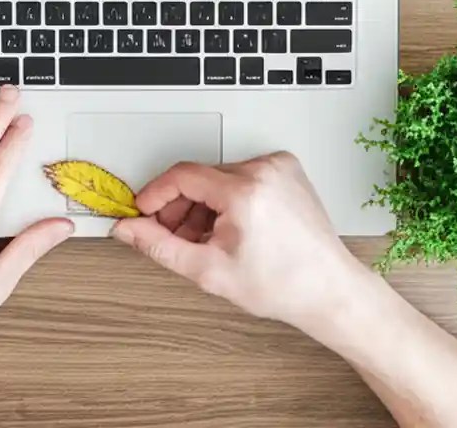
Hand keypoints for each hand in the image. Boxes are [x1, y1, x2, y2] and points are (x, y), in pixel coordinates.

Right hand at [112, 152, 368, 329]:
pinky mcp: (287, 170)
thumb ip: (159, 246)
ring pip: (220, 177)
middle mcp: (265, 169)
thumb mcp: (208, 271)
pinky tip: (231, 229)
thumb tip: (128, 229)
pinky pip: (242, 177)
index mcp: (245, 190)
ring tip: (207, 240)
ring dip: (204, 204)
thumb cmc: (282, 285)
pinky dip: (228, 199)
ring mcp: (280, 167)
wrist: (328, 289)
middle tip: (174, 237)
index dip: (155, 194)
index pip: (182, 175)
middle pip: (201, 177)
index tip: (142, 212)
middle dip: (180, 206)